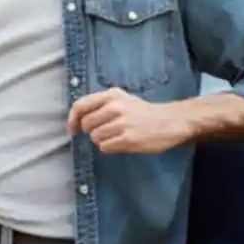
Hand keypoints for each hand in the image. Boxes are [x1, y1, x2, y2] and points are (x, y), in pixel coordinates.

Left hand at [66, 88, 191, 154]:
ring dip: (102, 140)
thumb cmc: (143, 112)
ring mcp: (122, 123)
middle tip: (106, 132)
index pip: (80, 106)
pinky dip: (110, 148)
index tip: (73, 129)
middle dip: (92, 131)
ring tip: (117, 137)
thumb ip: (101, 105)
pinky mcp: (128, 139)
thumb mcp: (122, 99)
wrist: (170, 121)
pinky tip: (121, 143)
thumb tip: (77, 120)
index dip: (73, 120)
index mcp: (111, 95)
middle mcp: (115, 107)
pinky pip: (105, 147)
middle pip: (87, 124)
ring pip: (95, 137)